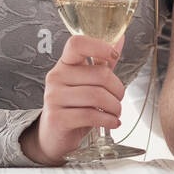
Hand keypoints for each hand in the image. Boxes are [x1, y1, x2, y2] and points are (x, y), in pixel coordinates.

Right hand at [23, 35, 125, 164]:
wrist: (53, 135)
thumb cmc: (74, 105)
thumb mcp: (88, 82)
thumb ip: (103, 62)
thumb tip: (121, 38)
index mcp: (64, 64)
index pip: (77, 44)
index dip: (99, 46)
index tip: (113, 56)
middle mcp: (56, 77)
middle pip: (99, 74)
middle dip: (117, 89)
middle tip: (119, 98)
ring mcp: (54, 97)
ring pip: (97, 95)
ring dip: (114, 107)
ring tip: (116, 112)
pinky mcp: (57, 118)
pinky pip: (90, 115)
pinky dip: (108, 120)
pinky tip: (112, 122)